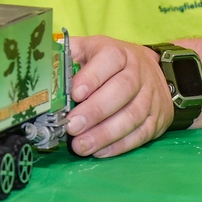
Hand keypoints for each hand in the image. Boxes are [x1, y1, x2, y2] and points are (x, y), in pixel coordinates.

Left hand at [65, 36, 172, 157]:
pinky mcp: (158, 118)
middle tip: (72, 127)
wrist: (153, 70)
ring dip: (105, 134)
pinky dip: (120, 146)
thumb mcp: (89, 49)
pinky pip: (141, 134)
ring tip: (81, 146)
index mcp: (118, 53)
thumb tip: (43, 68)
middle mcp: (138, 73)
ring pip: (132, 116)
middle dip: (95, 111)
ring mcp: (150, 97)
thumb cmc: (110, 62)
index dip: (91, 77)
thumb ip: (67, 55)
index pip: (108, 60)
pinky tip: (100, 152)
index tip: (74, 94)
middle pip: (121, 90)